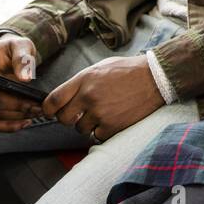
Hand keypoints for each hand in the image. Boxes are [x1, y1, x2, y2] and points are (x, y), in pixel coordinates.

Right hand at [0, 34, 41, 131]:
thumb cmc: (12, 49)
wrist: (10, 55)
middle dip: (13, 105)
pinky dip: (11, 126)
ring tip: (37, 111)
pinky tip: (27, 121)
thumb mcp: (20, 45)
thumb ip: (22, 58)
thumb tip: (25, 78)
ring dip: (17, 116)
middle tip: (34, 105)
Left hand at [42, 54, 163, 143]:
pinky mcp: (112, 125)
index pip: (53, 100)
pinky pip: (97, 136)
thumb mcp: (100, 67)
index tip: (52, 111)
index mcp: (84, 80)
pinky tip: (112, 119)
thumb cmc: (127, 70)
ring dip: (88, 125)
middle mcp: (89, 96)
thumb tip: (66, 96)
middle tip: (80, 114)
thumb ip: (81, 82)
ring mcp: (100, 112)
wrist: (154, 78)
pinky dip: (102, 131)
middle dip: (69, 118)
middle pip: (63, 118)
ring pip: (81, 129)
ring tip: (103, 113)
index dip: (48, 109)